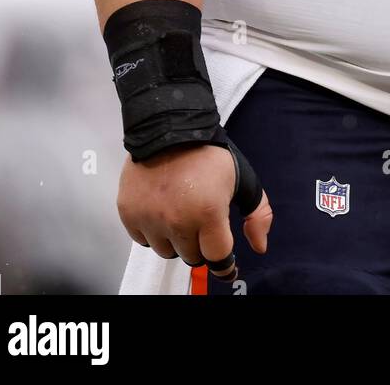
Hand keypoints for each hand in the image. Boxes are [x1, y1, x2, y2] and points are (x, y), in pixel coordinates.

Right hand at [118, 142, 273, 277]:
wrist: (168, 126)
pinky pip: (144, 241)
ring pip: (167, 251)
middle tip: (201, 220)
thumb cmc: (208, 154)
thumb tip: (260, 246)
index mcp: (208, 212)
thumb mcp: (243, 179)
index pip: (217, 258)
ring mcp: (151, 218)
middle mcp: (177, 220)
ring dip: (176, 239)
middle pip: (192, 257)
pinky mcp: (130, 214)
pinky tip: (162, 209)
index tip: (226, 264)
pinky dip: (154, 231)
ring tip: (180, 211)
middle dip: (200, 243)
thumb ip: (258, 214)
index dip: (225, 263)